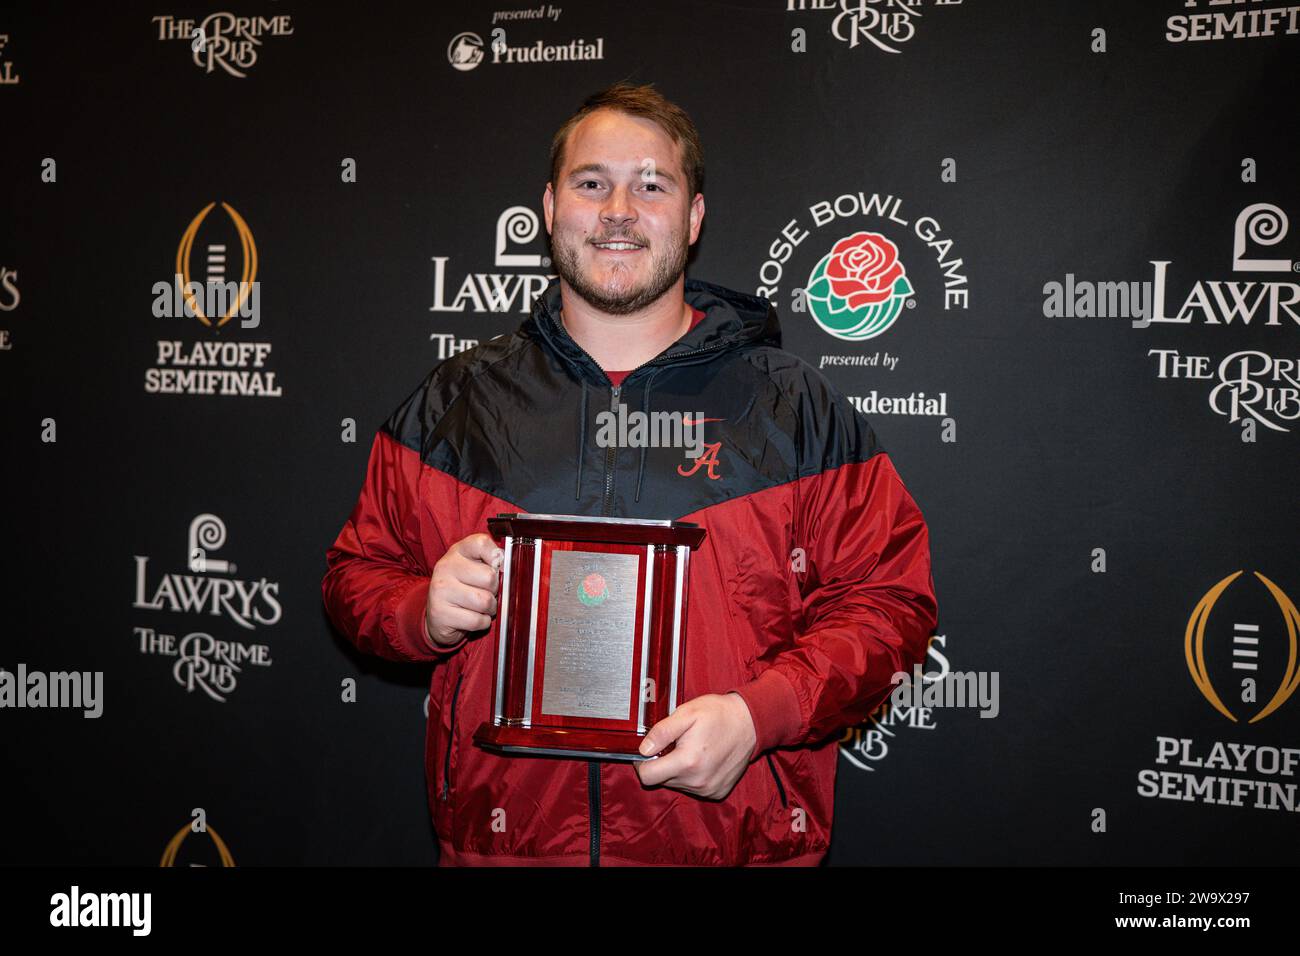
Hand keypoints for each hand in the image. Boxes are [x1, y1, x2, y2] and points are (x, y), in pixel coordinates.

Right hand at [423, 533, 501, 648]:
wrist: (438, 616)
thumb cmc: (464, 589)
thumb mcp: (475, 568)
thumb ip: (492, 562)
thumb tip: (513, 568)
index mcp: (458, 551)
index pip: (482, 543)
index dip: (497, 557)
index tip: (497, 568)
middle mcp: (446, 566)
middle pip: (489, 577)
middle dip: (495, 591)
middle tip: (487, 593)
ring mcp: (440, 589)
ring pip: (485, 601)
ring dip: (490, 609)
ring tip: (480, 607)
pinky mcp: (440, 613)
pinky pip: (477, 620)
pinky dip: (482, 622)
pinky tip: (472, 617)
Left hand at [634, 692, 756, 799]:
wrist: (750, 723)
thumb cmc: (719, 714)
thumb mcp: (686, 713)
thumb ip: (662, 732)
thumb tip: (643, 748)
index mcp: (687, 762)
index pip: (647, 777)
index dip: (642, 763)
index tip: (647, 752)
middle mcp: (698, 781)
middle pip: (661, 781)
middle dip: (662, 763)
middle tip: (675, 744)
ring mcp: (708, 789)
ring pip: (677, 784)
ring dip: (677, 769)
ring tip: (691, 749)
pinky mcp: (717, 792)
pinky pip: (693, 788)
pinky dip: (692, 775)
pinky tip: (701, 758)